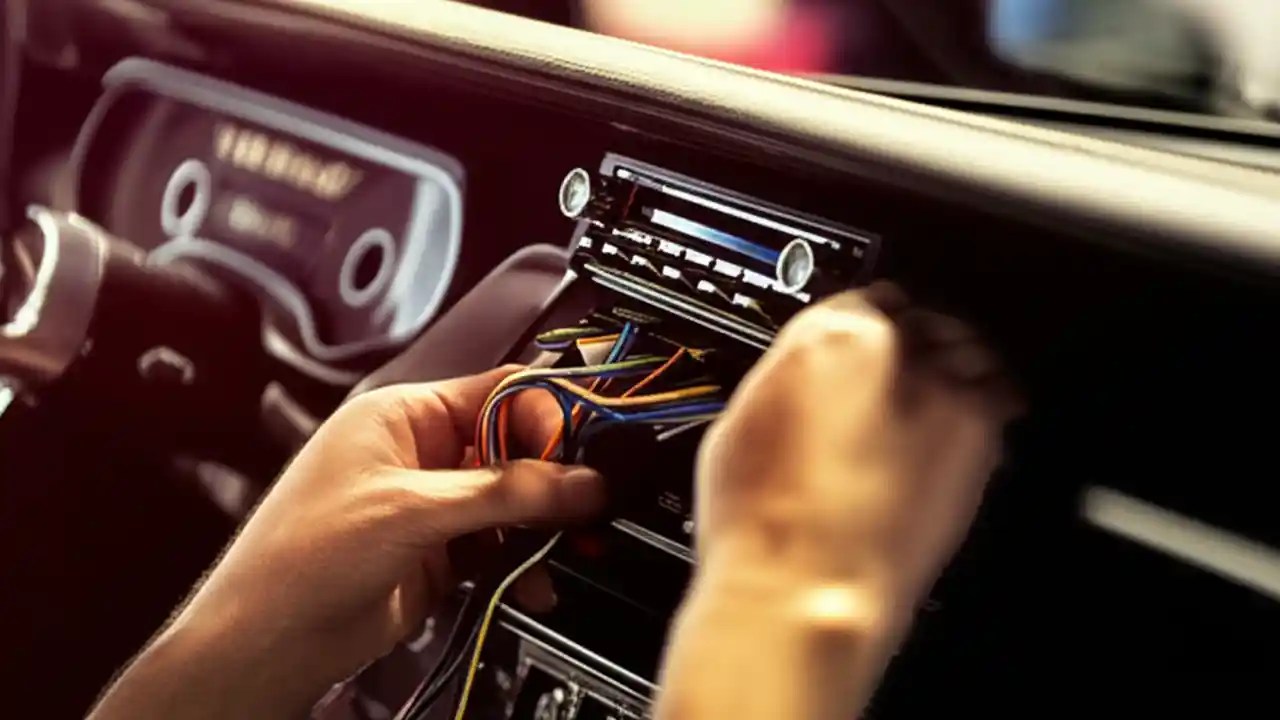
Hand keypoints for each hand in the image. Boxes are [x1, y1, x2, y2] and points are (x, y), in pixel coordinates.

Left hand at [90, 367, 604, 719]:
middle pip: (514, 449)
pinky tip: (535, 582)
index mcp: (403, 416)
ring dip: (543, 527)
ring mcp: (430, 508)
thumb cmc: (299, 559)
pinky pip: (499, 548)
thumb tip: (577, 481)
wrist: (265, 645)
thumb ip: (503, 493)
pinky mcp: (438, 557)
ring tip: (568, 549)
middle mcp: (420, 456)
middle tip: (588, 505)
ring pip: (512, 503)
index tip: (584, 450)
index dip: (547, 416)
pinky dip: (524, 564)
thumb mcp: (411, 511)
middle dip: (554, 479)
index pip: (497, 393)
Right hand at [656, 285, 1017, 719]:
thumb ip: (788, 378)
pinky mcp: (980, 432)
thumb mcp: (742, 423)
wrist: (805, 586)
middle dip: (903, 345)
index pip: (856, 297)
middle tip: (888, 385)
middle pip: (913, 317)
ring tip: (927, 406)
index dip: (858, 326)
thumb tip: (803, 376)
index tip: (859, 346)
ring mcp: (942, 388)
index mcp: (824, 334)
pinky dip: (984, 403)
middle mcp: (891, 347)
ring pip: (961, 349)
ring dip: (948, 369)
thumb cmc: (761, 521)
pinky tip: (965, 427)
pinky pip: (997, 393)